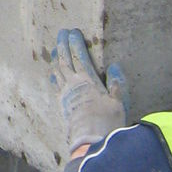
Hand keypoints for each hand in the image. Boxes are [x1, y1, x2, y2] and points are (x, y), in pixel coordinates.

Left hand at [48, 29, 128, 154]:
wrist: (89, 140)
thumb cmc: (107, 121)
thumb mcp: (118, 101)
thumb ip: (116, 84)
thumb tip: (113, 66)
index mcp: (88, 80)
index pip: (80, 57)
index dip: (75, 43)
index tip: (72, 32)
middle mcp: (74, 84)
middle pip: (65, 60)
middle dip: (63, 46)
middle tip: (61, 33)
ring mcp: (65, 94)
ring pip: (58, 71)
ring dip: (56, 59)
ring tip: (56, 50)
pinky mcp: (62, 104)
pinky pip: (56, 85)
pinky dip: (54, 76)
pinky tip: (53, 73)